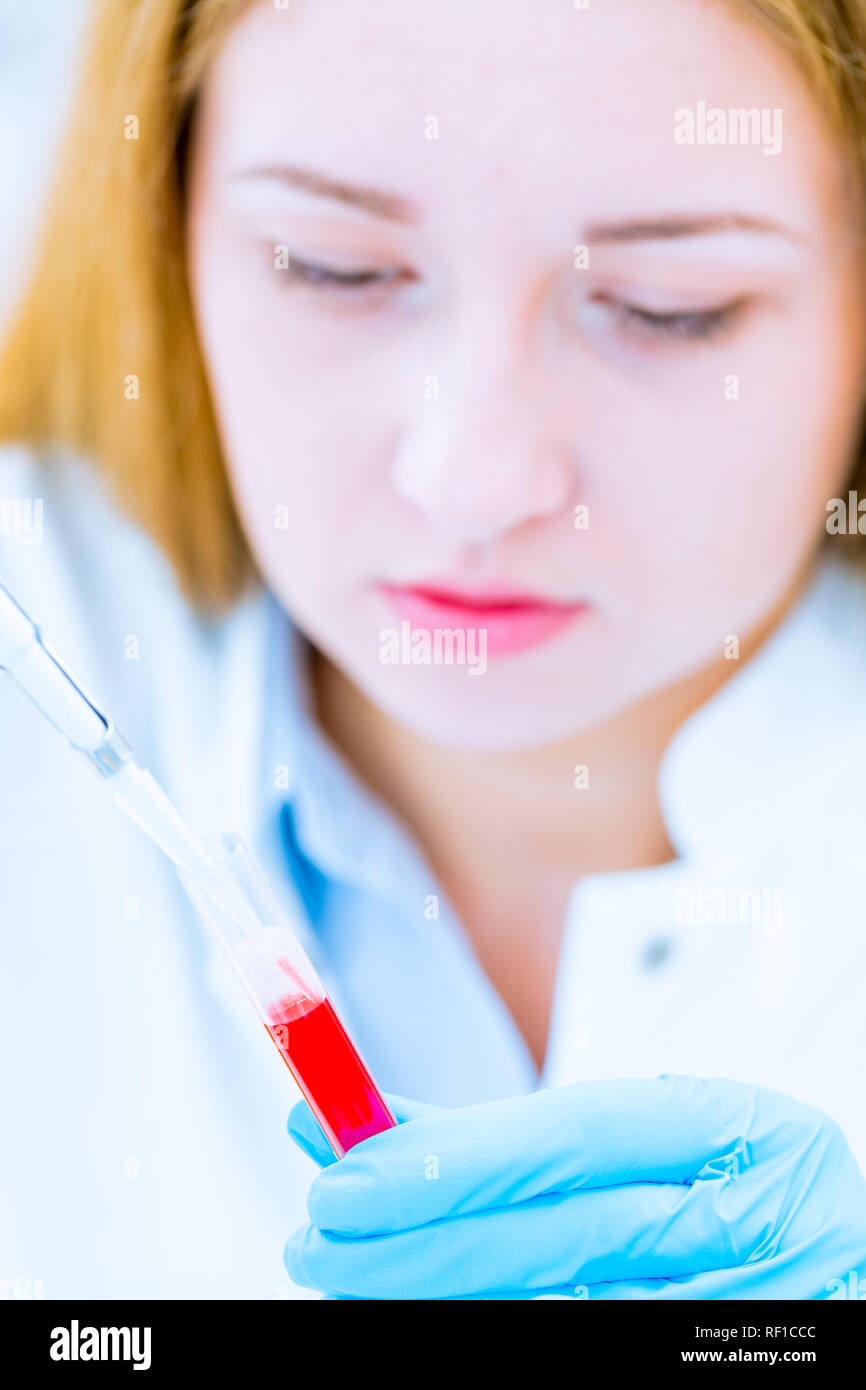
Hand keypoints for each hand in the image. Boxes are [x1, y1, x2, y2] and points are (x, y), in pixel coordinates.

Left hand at [284, 1075, 865, 1299]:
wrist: (841, 1261)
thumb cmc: (740, 1188)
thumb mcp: (661, 1138)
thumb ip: (529, 1136)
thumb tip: (385, 1124)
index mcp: (747, 1136)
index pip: (583, 1136)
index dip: (461, 1150)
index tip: (352, 1161)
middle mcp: (760, 1221)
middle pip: (568, 1232)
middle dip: (428, 1228)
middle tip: (323, 1226)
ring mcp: (752, 1303)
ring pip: (571, 1298)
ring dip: (446, 1283)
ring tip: (354, 1270)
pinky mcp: (716, 1357)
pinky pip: (589, 1336)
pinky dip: (499, 1317)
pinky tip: (435, 1301)